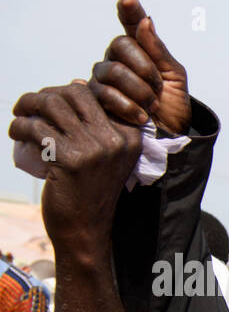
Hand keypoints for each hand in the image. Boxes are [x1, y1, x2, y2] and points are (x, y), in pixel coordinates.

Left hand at [10, 83, 142, 248]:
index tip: (52, 104)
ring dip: (27, 104)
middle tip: (30, 107)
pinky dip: (18, 126)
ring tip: (19, 116)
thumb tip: (78, 82)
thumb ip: (99, 124)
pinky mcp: (70, 160)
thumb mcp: (106, 155)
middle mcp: (116, 140)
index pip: (97, 94)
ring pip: (52, 104)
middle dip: (45, 94)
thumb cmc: (90, 191)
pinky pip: (36, 127)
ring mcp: (95, 150)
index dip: (68, 92)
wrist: (85, 229)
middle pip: (74, 92)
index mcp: (130, 136)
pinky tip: (15, 133)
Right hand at [90, 0, 189, 133]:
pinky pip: (105, 93)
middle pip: (120, 46)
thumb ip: (159, 52)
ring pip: (112, 70)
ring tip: (151, 107)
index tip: (129, 2)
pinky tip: (140, 116)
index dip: (129, 13)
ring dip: (138, 91)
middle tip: (158, 90)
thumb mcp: (174, 79)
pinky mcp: (96, 99)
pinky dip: (127, 105)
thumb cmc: (173, 108)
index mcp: (139, 52)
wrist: (168, 139)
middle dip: (144, 69)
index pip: (131, 27)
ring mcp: (103, 78)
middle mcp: (117, 60)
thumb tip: (146, 21)